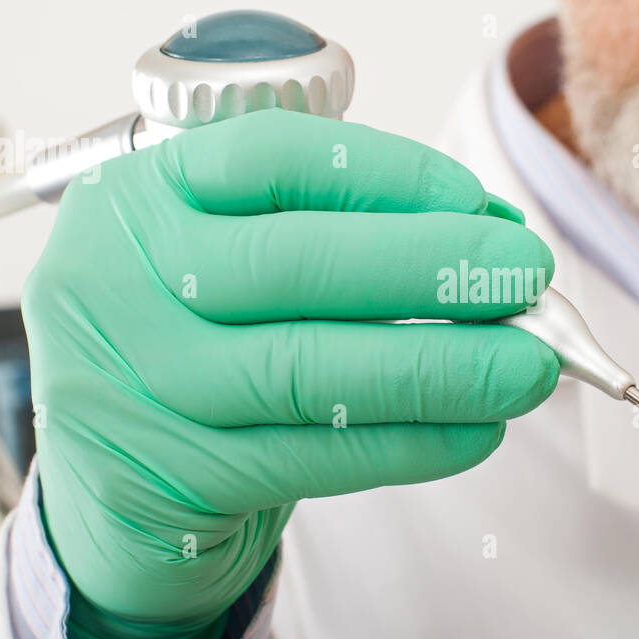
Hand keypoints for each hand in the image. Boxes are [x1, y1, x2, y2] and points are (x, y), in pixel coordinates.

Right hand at [22, 108, 557, 638]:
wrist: (108, 479)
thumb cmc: (198, 342)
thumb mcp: (229, 258)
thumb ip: (339, 232)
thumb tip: (490, 236)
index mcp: (138, 196)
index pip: (271, 159)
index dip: (389, 175)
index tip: (479, 205)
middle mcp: (114, 280)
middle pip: (293, 265)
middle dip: (431, 268)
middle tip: (530, 279)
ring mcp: (131, 385)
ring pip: (311, 371)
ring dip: (443, 368)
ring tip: (530, 366)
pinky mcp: (164, 477)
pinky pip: (314, 455)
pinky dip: (410, 443)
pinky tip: (476, 430)